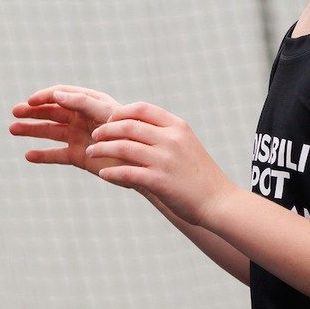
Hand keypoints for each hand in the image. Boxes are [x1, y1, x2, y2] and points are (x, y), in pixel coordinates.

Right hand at [10, 85, 121, 175]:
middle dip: (32, 112)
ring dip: (32, 130)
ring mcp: (79, 137)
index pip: (62, 95)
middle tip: (14, 113)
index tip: (30, 102)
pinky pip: (56, 155)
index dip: (45, 96)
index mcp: (90, 103)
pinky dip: (43, 155)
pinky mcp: (79, 157)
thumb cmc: (129, 133)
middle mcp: (82, 119)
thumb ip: (82, 102)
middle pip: (51, 112)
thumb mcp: (106, 113)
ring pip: (50, 131)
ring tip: (12, 129)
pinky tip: (28, 155)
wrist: (143, 163)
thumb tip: (56, 95)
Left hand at [85, 101, 240, 226]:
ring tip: (91, 153)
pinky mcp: (159, 181)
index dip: (120, 112)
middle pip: (127, 126)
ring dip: (102, 149)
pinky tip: (103, 174)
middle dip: (105, 130)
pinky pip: (126, 173)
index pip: (141, 109)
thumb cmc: (198, 174)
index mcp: (177, 126)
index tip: (108, 120)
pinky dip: (110, 172)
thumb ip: (163, 134)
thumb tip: (135, 127)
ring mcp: (165, 160)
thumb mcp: (185, 144)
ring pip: (122, 147)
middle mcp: (171, 139)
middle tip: (94, 137)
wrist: (219, 200)